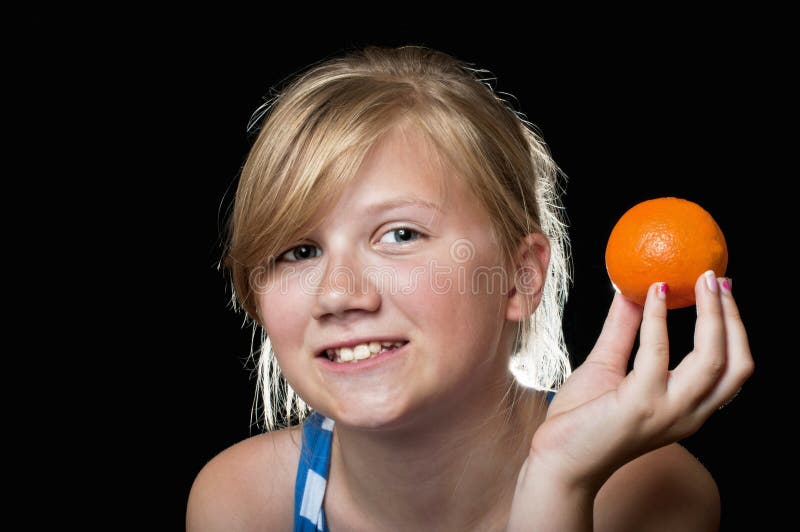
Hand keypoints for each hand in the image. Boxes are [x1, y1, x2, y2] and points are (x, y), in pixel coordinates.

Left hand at [527, 271, 753, 489]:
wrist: (560, 461)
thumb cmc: (583, 419)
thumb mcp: (609, 366)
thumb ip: (624, 331)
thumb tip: (631, 292)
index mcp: (688, 407)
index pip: (733, 369)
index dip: (736, 329)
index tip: (725, 291)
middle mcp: (687, 413)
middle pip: (735, 363)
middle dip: (732, 317)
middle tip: (717, 279)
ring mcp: (667, 410)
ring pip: (713, 358)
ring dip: (712, 314)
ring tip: (700, 281)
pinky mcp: (639, 405)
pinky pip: (657, 352)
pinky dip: (658, 318)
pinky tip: (651, 294)